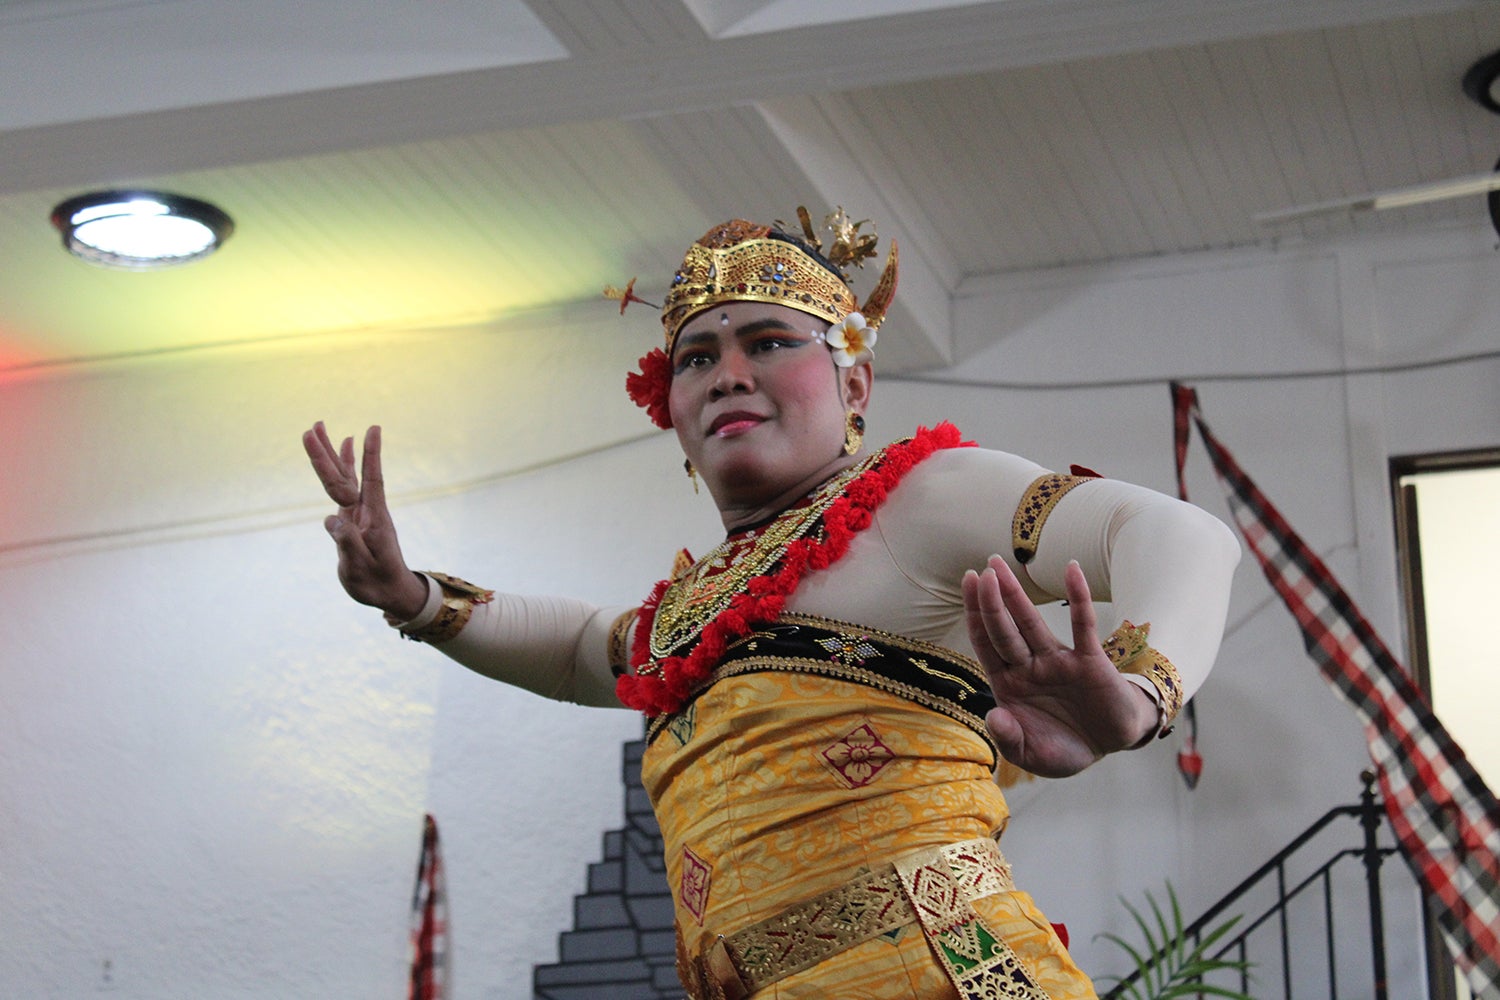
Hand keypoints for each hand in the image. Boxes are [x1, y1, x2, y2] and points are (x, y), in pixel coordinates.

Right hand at [302, 422, 427, 619]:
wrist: (389, 591)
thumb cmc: (377, 582)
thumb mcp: (360, 568)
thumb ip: (348, 543)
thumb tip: (331, 519)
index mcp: (374, 518)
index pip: (372, 480)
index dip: (371, 456)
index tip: (372, 429)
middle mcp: (366, 509)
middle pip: (345, 475)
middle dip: (329, 451)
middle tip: (314, 425)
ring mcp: (358, 512)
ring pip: (342, 477)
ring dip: (331, 453)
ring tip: (318, 427)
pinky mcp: (351, 517)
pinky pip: (342, 488)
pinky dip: (340, 468)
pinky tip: (342, 450)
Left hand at [962, 555, 1157, 777]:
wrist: (1112, 745)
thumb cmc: (1066, 747)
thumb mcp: (1033, 756)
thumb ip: (1009, 740)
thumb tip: (994, 715)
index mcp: (1009, 685)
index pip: (986, 645)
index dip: (975, 618)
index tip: (967, 586)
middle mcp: (1029, 667)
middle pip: (1003, 629)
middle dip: (989, 602)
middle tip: (980, 569)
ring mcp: (1057, 661)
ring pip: (1031, 623)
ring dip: (1015, 595)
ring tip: (999, 565)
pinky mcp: (1089, 660)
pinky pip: (1084, 624)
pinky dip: (1078, 597)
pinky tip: (1072, 570)